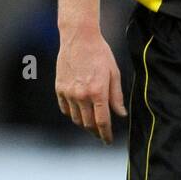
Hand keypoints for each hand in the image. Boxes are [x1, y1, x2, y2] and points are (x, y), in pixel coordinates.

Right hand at [55, 26, 127, 143]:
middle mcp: (81, 95)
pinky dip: (73, 114)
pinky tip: (79, 113)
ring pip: (76, 119)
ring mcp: (68, 93)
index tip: (108, 141)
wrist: (78, 38)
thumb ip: (117, 96)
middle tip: (101, 134)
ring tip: (91, 125)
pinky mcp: (59, 88)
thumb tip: (121, 114)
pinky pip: (65, 109)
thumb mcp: (114, 73)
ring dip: (84, 125)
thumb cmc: (100, 54)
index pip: (102, 122)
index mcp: (97, 92)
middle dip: (96, 132)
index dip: (106, 134)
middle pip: (88, 124)